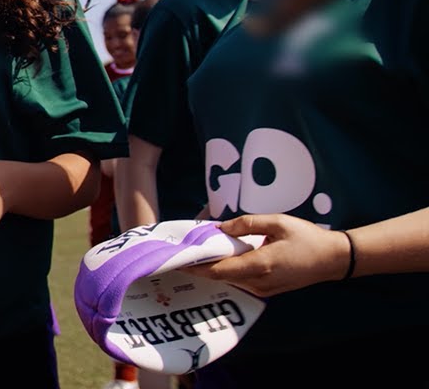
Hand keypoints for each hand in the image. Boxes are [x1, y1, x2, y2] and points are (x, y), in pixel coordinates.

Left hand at [186, 214, 349, 296]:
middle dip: (200, 265)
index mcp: (260, 265)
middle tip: (182, 251)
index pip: (218, 270)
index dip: (196, 266)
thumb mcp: (277, 222)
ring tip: (196, 252)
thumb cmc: (308, 238)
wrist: (334, 259)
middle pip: (220, 276)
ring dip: (213, 268)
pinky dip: (227, 270)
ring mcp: (264, 289)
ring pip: (229, 279)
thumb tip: (222, 228)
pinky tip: (220, 257)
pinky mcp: (268, 289)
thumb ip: (247, 223)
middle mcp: (259, 282)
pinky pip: (240, 280)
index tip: (178, 258)